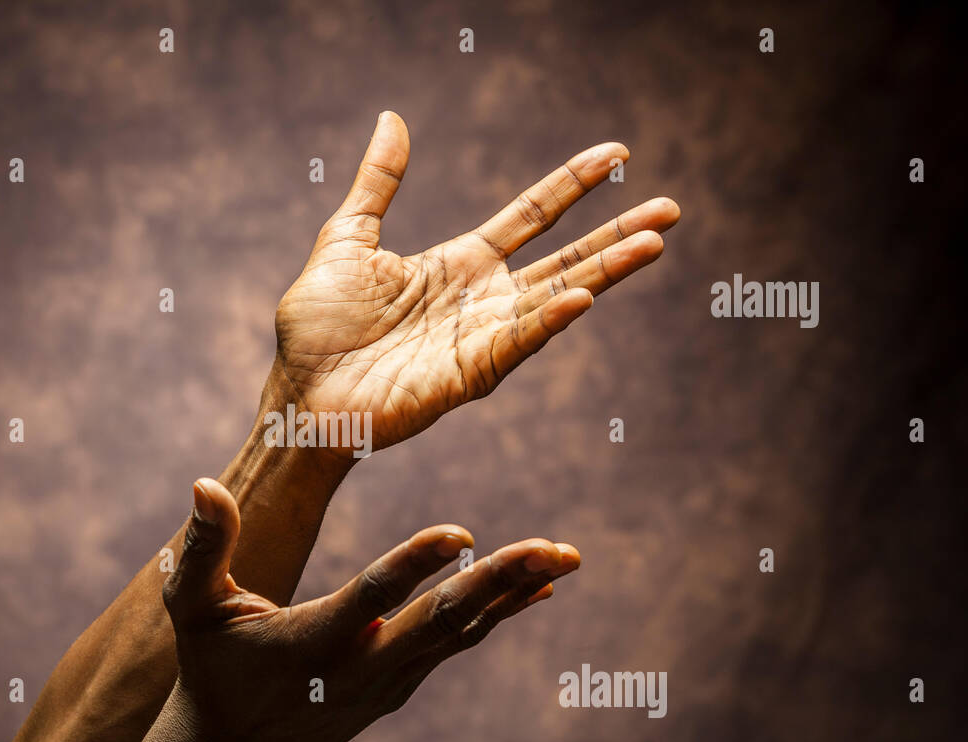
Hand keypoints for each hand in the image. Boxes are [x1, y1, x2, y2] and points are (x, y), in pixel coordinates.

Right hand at [161, 477, 580, 741]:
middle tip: (556, 549)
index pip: (371, 599)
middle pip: (440, 623)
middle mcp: (359, 669)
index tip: (463, 534)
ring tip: (566, 557)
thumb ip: (205, 547)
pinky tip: (535, 589)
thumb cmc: (210, 668)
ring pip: (459, 635)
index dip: (415, 565)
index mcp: (311, 644)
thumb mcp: (191, 606)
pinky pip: (455, 646)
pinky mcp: (398, 686)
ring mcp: (386, 684)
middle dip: (499, 584)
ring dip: (512, 594)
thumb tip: (203, 484)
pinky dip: (496, 616)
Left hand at [274, 111, 679, 452]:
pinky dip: (549, 321)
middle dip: (616, 233)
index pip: (532, 217)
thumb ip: (378, 182)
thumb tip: (393, 119)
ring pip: (556, 299)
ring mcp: (482, 339)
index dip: (573, 185)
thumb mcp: (347, 236)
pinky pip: (517, 343)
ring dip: (605, 273)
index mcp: (459, 265)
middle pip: (565, 258)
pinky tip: (583, 297)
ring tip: (652, 243)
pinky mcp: (469, 375)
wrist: (299, 393)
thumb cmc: (318, 327)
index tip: (617, 154)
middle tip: (671, 209)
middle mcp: (482, 300)